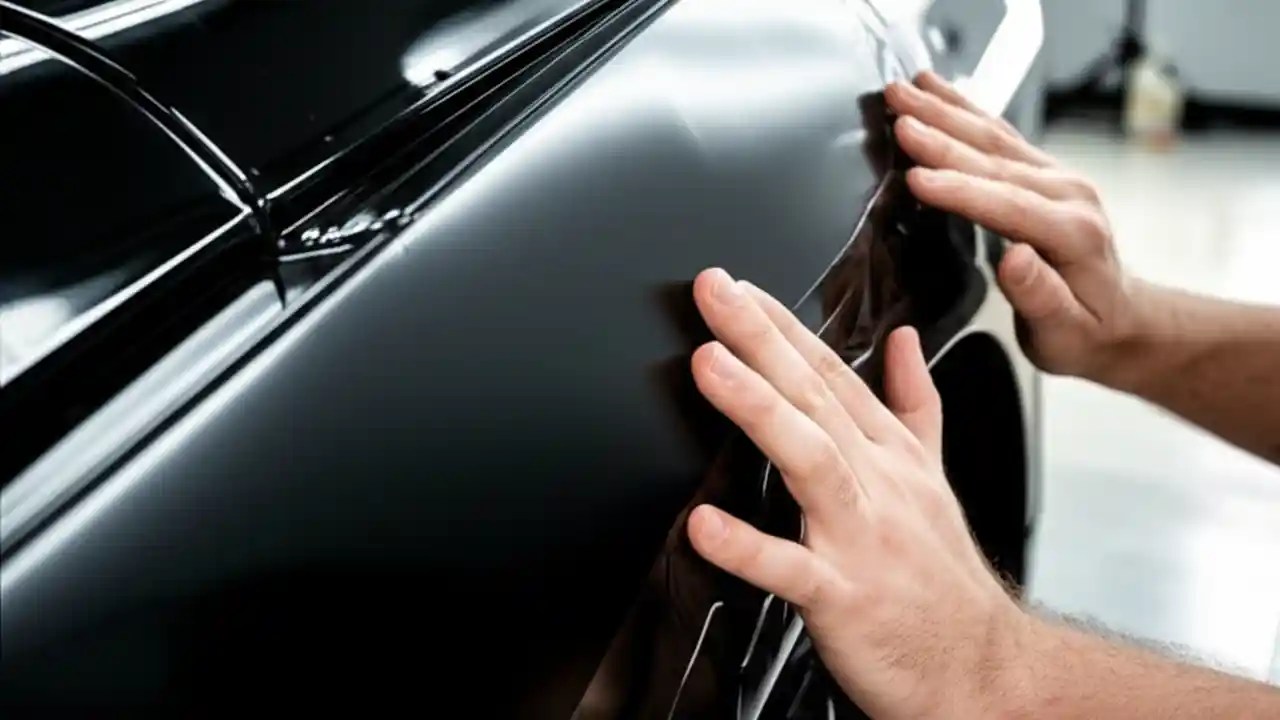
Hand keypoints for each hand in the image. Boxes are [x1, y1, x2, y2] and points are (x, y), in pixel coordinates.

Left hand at [684, 268, 1028, 719]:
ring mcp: (861, 538)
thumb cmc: (943, 575)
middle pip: (815, 397)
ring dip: (758, 409)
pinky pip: (793, 570)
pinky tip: (704, 525)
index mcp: (889, 454)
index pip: (831, 374)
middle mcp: (875, 483)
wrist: (982, 668)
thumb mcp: (933, 475)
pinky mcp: (845, 597)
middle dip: (762, 338)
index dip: (784, 326)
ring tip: (709, 365)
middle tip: (716, 291)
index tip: (740, 286)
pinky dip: (749, 548)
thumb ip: (913, 405)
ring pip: (810, 460)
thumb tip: (905, 340)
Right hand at [885, 71, 1143, 384]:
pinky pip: (999, 135)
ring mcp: (1058, 178)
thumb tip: (1012, 260)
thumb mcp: (1063, 334)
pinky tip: (937, 90)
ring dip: (946, 109)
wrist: (1122, 321)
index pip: (1007, 206)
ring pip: (994, 136)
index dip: (959, 190)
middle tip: (898, 116)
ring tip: (904, 89)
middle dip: (942, 135)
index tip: (916, 177)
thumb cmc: (1086, 334)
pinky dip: (965, 109)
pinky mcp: (1044, 172)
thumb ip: (1039, 296)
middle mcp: (1069, 195)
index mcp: (1073, 235)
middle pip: (996, 159)